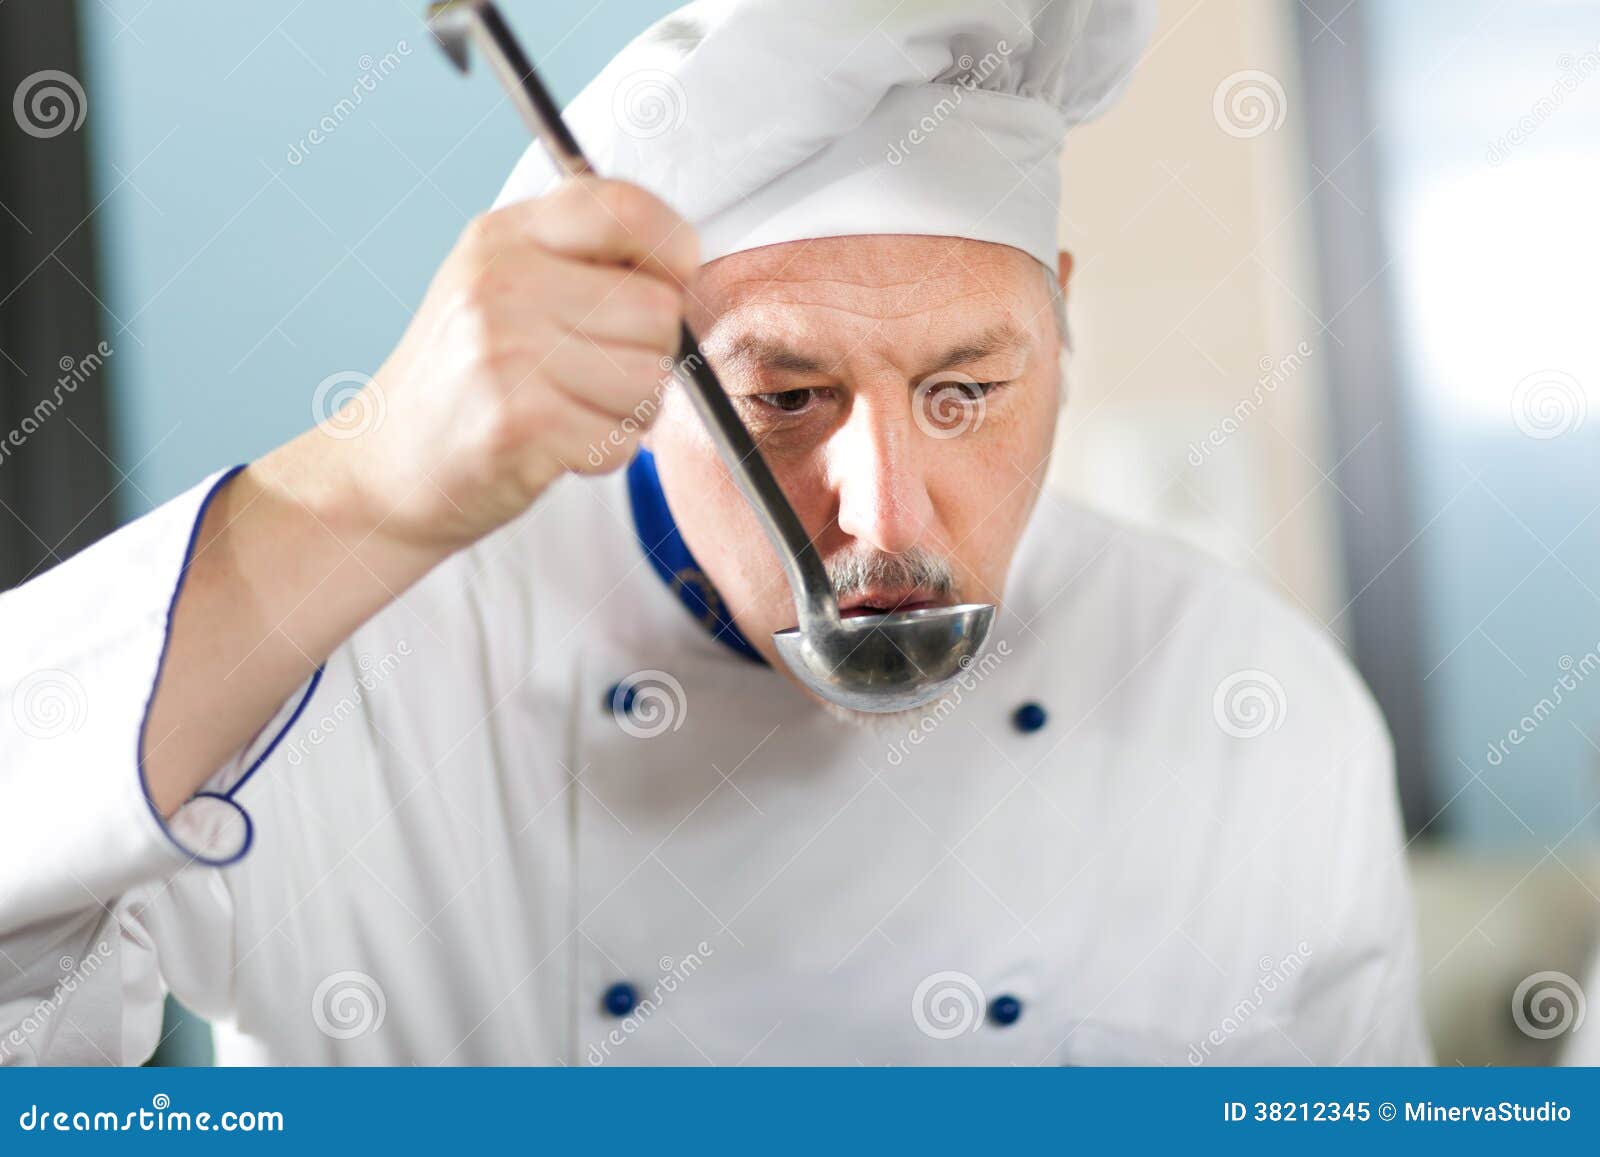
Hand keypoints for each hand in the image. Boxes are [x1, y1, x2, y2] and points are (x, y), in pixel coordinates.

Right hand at [337, 176, 697, 550]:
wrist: (384, 468)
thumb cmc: (465, 381)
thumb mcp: (502, 286)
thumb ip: (583, 261)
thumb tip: (687, 267)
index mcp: (505, 235)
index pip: (631, 209)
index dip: (672, 255)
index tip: (658, 288)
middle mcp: (503, 282)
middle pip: (661, 311)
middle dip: (648, 355)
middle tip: (594, 373)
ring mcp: (507, 351)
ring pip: (651, 381)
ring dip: (627, 412)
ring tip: (569, 409)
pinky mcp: (518, 422)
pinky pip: (621, 439)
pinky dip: (601, 454)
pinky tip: (553, 446)